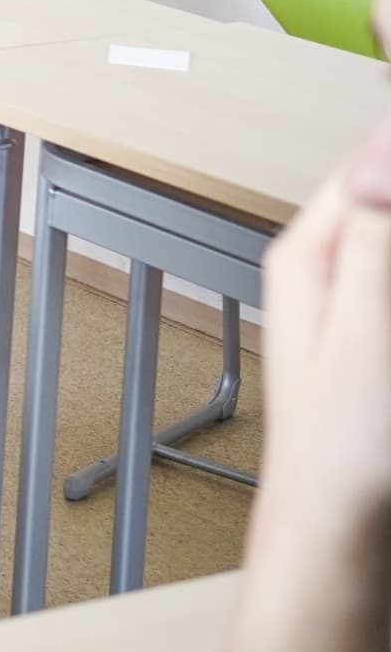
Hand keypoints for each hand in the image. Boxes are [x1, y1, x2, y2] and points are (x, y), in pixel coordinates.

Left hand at [231, 110, 390, 648]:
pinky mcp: (388, 346)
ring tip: (388, 343)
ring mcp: (372, 309)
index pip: (378, 158)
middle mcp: (343, 267)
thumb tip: (386, 151)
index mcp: (320, 251)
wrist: (341, 552)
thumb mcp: (368, 338)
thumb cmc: (341, 463)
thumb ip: (383, 243)